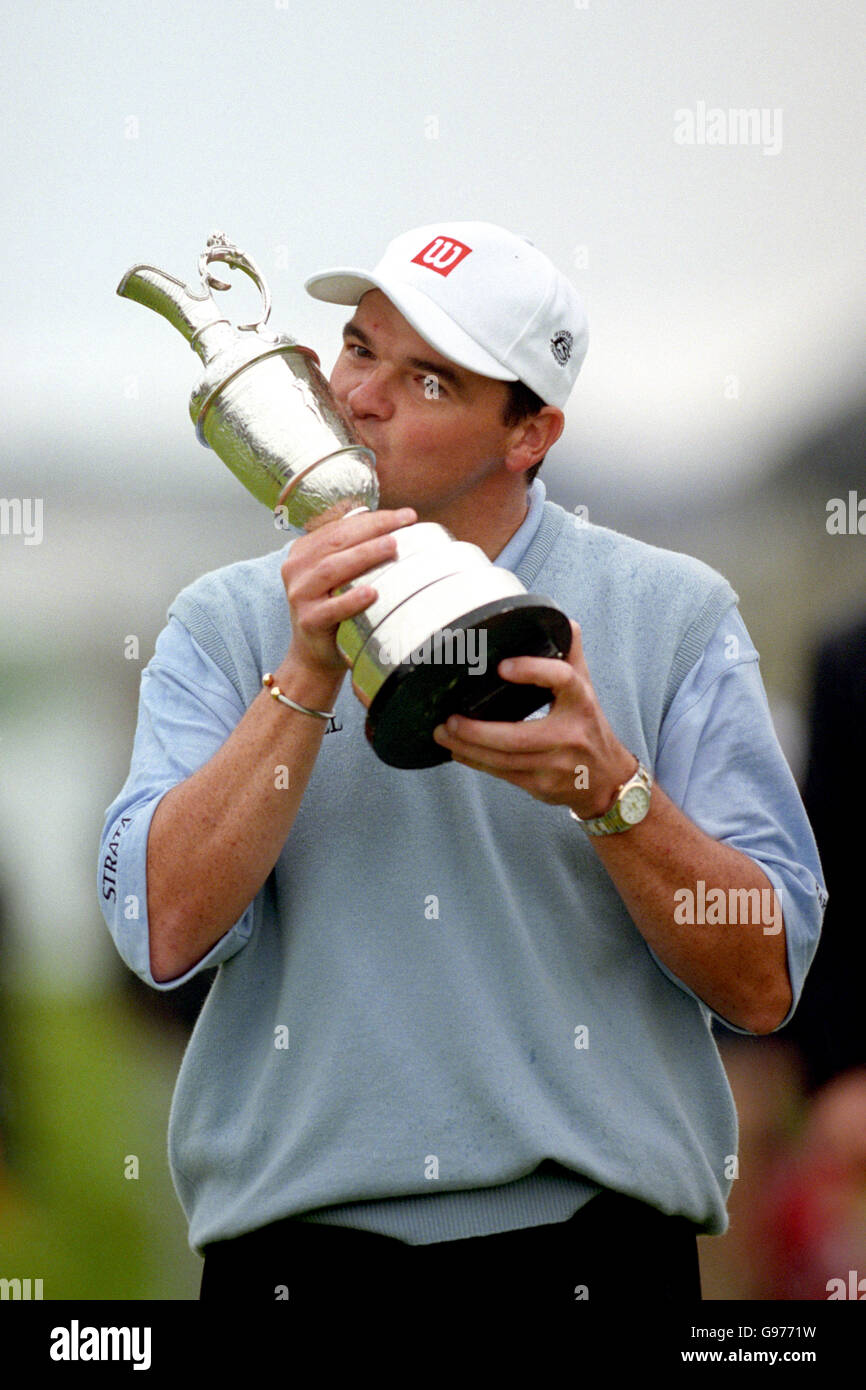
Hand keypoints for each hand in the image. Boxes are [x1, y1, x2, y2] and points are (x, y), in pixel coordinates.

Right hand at [279, 507, 417, 678]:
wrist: (314, 655)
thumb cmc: (334, 610)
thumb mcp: (340, 576)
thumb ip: (355, 552)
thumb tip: (399, 529)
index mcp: (304, 551)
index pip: (341, 527)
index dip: (373, 518)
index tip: (406, 516)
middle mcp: (297, 569)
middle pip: (336, 541)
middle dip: (373, 529)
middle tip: (403, 525)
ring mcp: (300, 595)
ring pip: (332, 569)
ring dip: (364, 555)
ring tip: (391, 547)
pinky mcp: (308, 621)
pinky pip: (331, 609)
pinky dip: (351, 600)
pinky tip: (372, 593)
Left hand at [432, 620, 635, 813]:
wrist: (606, 779)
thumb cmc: (588, 727)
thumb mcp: (585, 688)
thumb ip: (571, 655)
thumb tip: (563, 622)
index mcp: (581, 702)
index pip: (562, 679)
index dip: (532, 671)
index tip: (503, 667)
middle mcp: (569, 734)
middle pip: (517, 736)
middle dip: (477, 730)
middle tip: (450, 718)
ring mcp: (555, 764)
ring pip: (504, 759)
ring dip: (468, 747)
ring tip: (443, 733)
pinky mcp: (541, 784)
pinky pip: (502, 774)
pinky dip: (476, 762)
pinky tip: (457, 750)